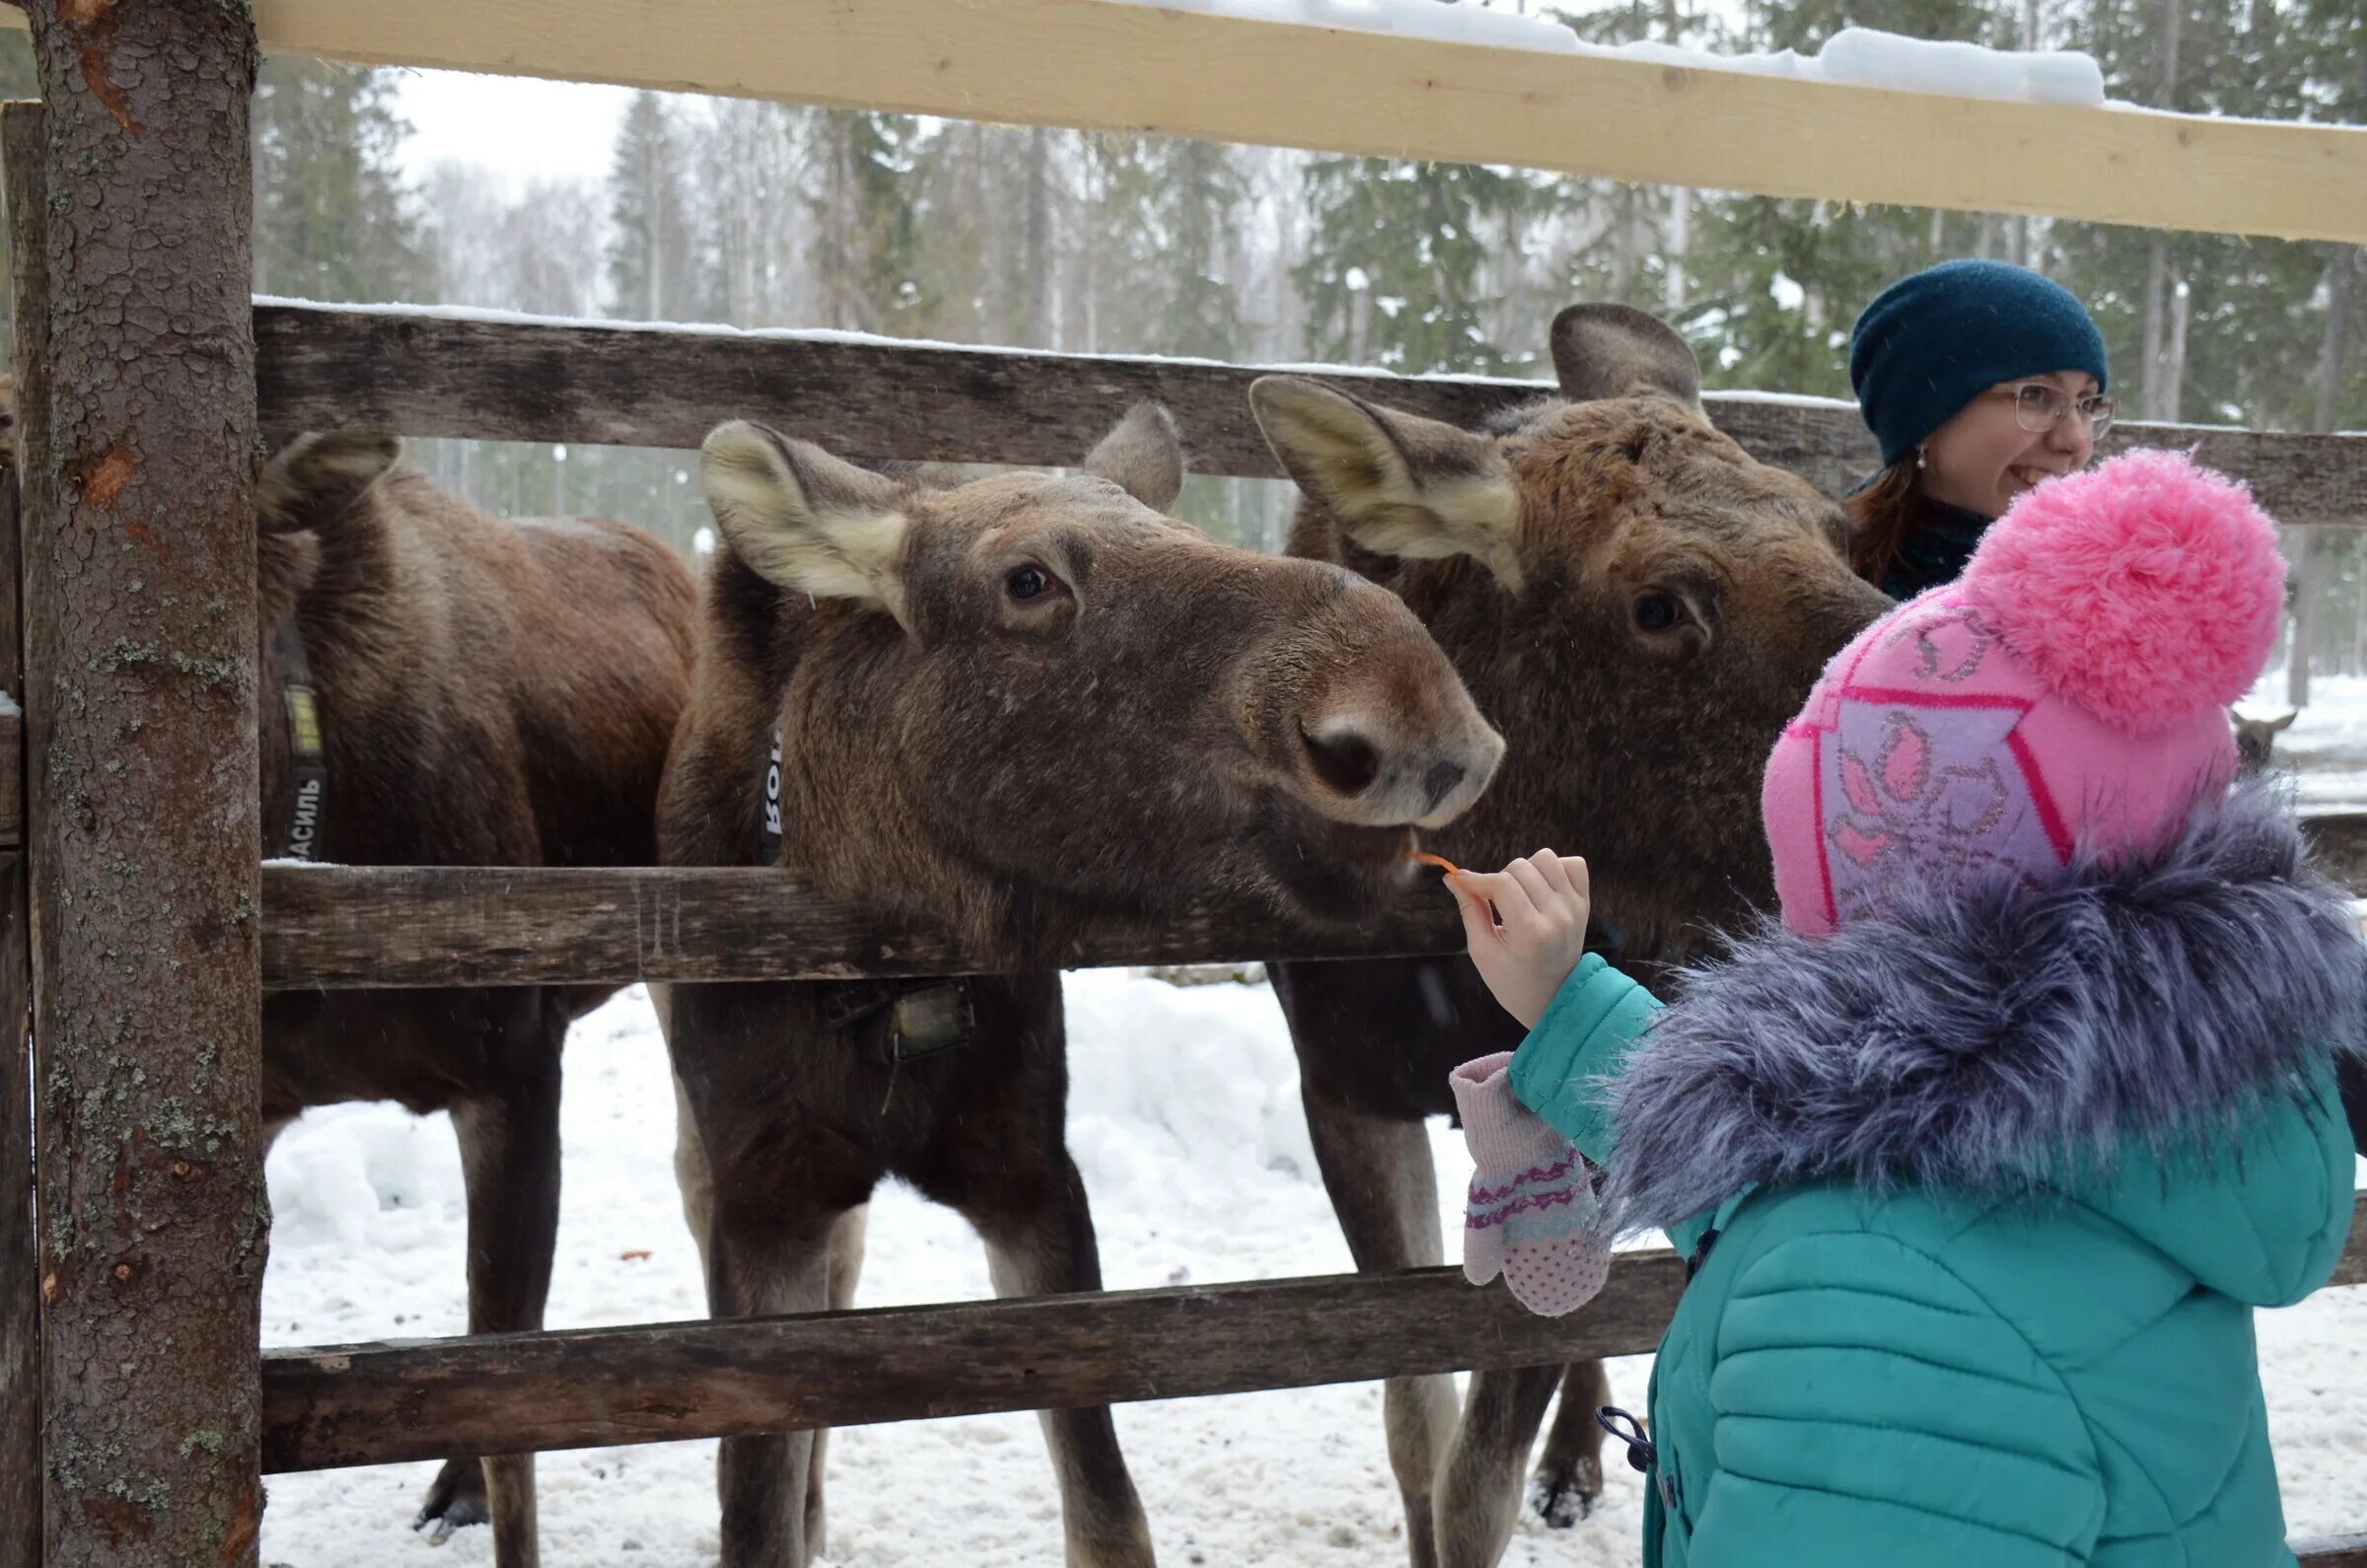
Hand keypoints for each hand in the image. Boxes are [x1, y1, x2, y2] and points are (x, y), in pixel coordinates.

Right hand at [1446, 849, 1590, 1030]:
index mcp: (1530, 931)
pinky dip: (1555, 869)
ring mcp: (1574, 908)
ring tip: (1520, 894)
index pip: (1501, 883)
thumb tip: (1452, 876)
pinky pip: (1574, 864)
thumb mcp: (1482, 950)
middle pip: (1521, 867)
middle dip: (1500, 879)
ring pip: (1546, 858)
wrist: (1554, 998)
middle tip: (1496, 902)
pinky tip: (1542, 889)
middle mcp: (1557, 915)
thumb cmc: (1511, 980)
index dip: (1477, 879)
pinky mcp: (1584, 904)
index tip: (1463, 882)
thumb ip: (1469, 909)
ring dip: (1526, 871)